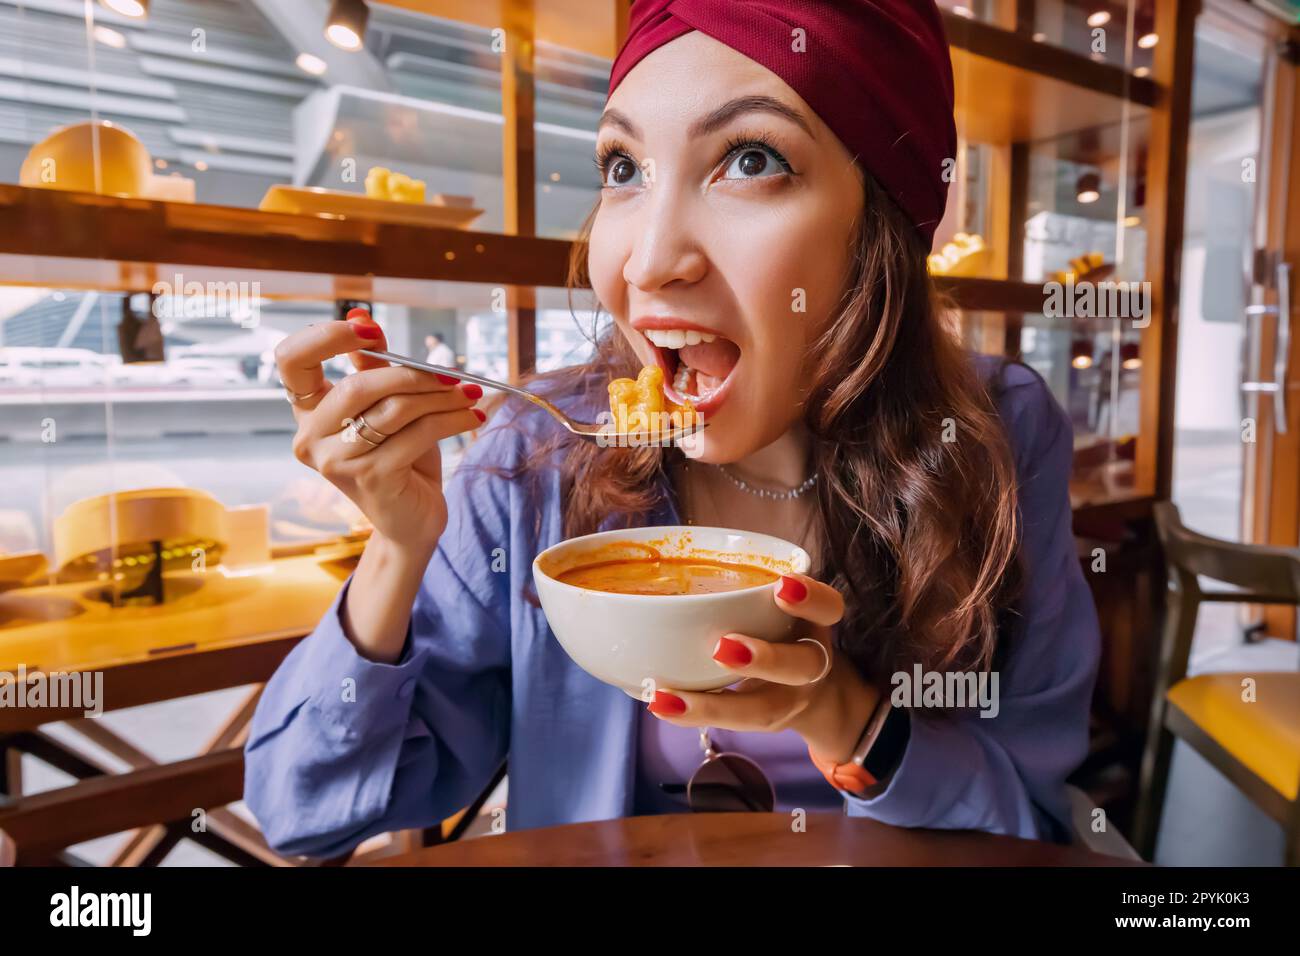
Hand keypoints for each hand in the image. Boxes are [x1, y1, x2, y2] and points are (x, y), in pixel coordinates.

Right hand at [276, 309, 483, 555]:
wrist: (412, 521)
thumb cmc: (400, 459)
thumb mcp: (387, 407)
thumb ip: (374, 368)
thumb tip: (363, 316)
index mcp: (308, 412)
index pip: (291, 360)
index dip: (327, 336)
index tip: (371, 330)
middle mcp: (310, 438)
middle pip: (357, 386)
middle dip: (411, 374)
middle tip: (450, 374)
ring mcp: (337, 461)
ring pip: (393, 409)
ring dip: (440, 396)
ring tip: (469, 394)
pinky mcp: (371, 478)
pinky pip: (418, 433)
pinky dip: (451, 419)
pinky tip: (472, 416)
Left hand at [646, 573, 879, 762]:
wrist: (814, 695)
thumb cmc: (781, 632)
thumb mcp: (782, 608)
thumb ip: (751, 590)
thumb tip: (665, 557)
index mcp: (816, 622)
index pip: (829, 606)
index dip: (810, 598)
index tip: (781, 585)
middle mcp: (811, 662)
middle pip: (802, 665)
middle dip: (766, 658)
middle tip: (722, 647)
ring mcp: (791, 699)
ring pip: (762, 709)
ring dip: (713, 706)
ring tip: (666, 698)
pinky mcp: (767, 721)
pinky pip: (733, 723)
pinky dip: (695, 713)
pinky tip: (661, 704)